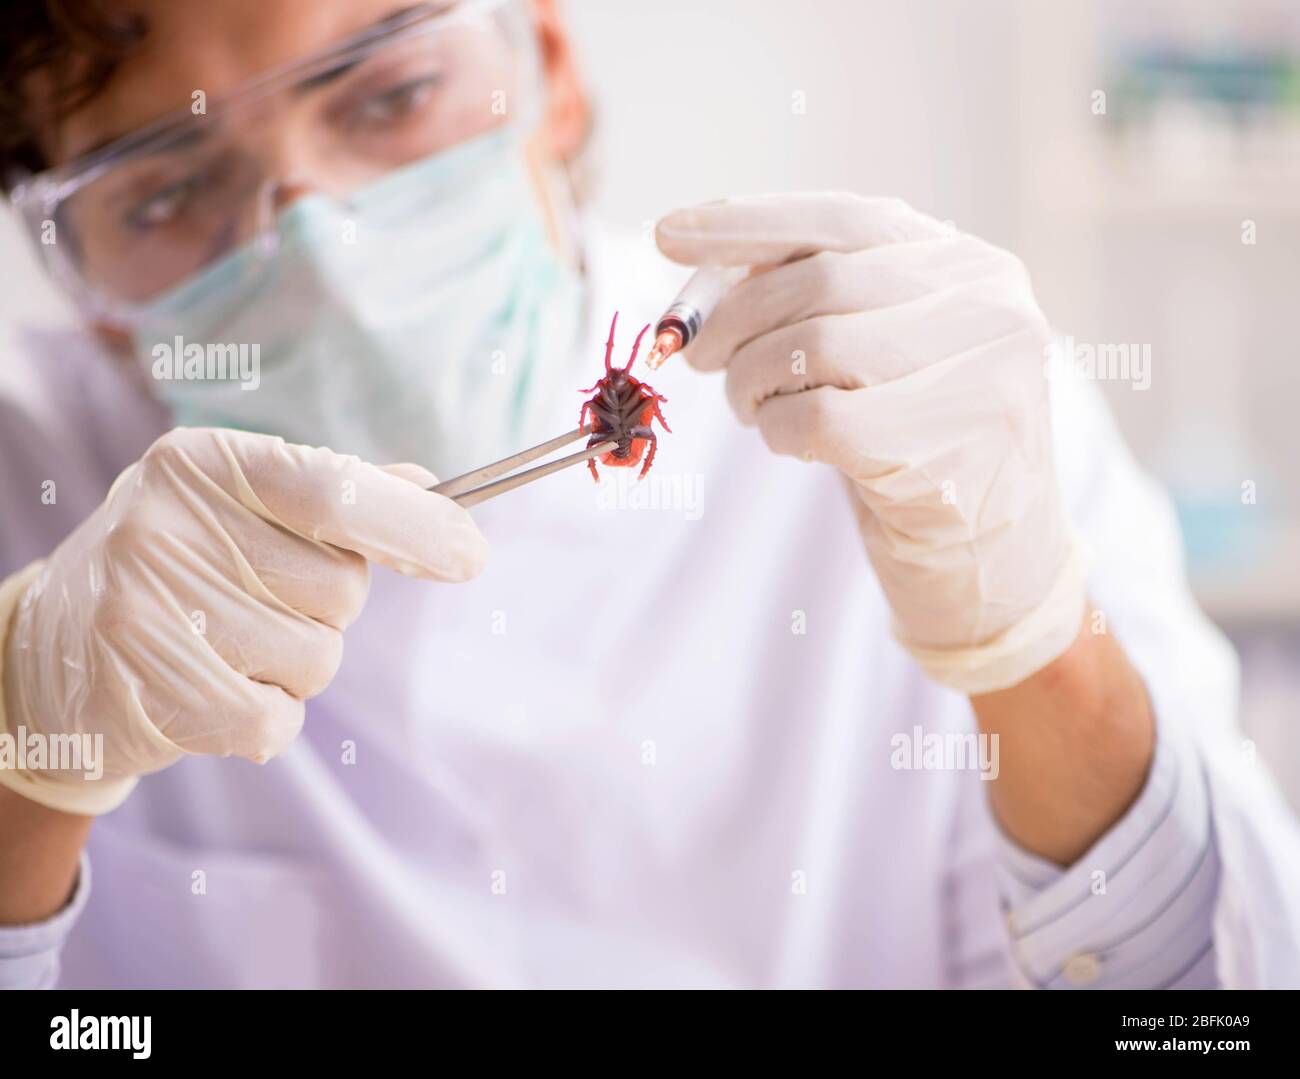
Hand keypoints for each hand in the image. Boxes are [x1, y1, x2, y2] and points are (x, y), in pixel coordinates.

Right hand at [0, 427, 486, 813]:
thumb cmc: (184, 569)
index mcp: (209, 461)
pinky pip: (273, 720)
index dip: (415, 525)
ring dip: (295, 669)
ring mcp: (143, 602)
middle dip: (328, 611)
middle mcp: (169, 520)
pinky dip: (269, 718)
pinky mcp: (137, 683)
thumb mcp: (245, 508)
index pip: (335, 489)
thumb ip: (337, 496)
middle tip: (263, 603)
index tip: (470, 553)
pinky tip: (220, 692)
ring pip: (315, 659)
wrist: (54, 650)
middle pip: (341, 589)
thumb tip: (433, 489)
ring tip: (229, 646)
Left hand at [657, 192, 1084, 691]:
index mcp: (975, 268)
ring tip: (751, 406)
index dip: (749, 223)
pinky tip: (789, 443)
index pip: (847, 219)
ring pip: (811, 344)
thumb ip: (824, 302)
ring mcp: (978, 378)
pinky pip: (814, 419)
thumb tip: (708, 279)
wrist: (995, 563)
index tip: (669, 235)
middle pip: (817, 280)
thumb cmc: (920, 449)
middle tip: (697, 356)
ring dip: (750, 379)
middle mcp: (990, 308)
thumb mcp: (887, 355)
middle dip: (732, 318)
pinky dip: (776, 429)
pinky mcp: (941, 451)